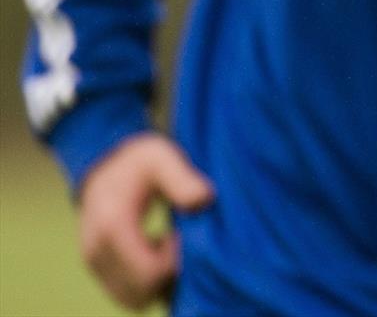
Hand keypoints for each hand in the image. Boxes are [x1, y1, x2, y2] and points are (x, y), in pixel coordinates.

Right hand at [77, 132, 213, 310]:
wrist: (101, 164)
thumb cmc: (137, 160)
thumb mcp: (162, 157)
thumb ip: (181, 177)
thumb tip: (204, 200)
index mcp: (112, 226)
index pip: (149, 273)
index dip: (175, 262)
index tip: (181, 235)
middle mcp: (96, 251)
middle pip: (141, 292)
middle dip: (168, 275)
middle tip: (178, 242)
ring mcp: (94, 263)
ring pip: (132, 298)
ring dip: (156, 282)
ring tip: (166, 247)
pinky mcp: (97, 269)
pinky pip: (124, 294)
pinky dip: (144, 284)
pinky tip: (155, 254)